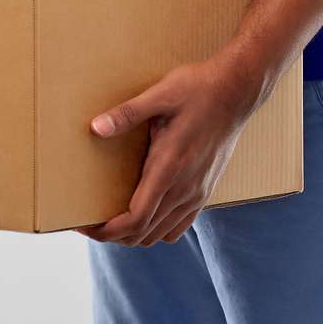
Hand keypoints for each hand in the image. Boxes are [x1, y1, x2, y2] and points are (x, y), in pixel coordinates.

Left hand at [73, 52, 261, 247]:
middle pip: (144, 234)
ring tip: (112, 218)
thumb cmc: (197, 88)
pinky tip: (145, 212)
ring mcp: (198, 193)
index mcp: (170, 168)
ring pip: (161, 234)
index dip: (107, 230)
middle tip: (90, 221)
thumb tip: (96, 128)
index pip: (135, 219)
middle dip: (113, 235)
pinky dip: (157, 229)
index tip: (85, 224)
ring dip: (134, 234)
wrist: (237, 91)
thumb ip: (128, 113)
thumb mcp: (160, 94)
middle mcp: (185, 188)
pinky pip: (178, 226)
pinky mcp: (206, 190)